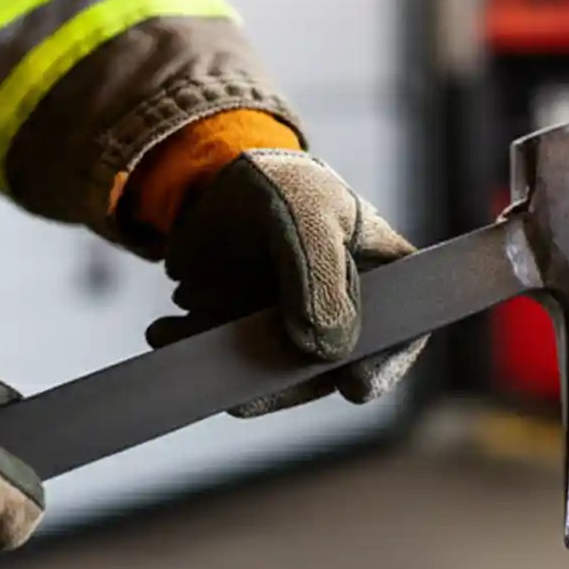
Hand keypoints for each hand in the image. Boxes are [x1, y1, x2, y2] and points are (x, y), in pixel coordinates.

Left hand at [148, 149, 426, 416]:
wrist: (218, 182)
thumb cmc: (282, 187)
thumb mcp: (305, 214)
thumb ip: (319, 276)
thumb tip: (326, 351)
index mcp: (388, 281)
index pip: (403, 332)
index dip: (385, 365)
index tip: (354, 384)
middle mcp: (349, 319)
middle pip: (326, 371)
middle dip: (275, 380)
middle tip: (233, 385)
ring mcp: (301, 336)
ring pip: (270, 374)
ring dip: (221, 365)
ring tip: (169, 331)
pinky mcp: (255, 342)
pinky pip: (231, 364)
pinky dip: (197, 351)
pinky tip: (164, 331)